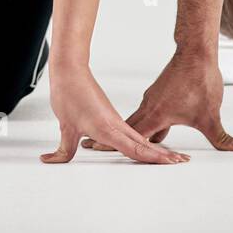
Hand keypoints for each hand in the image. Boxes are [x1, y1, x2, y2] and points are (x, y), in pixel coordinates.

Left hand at [42, 63, 187, 164]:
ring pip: (140, 138)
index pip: (135, 148)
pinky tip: (145, 145)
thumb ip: (62, 150)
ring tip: (170, 156)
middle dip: (164, 154)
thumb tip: (52, 160)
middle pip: (145, 144)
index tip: (170, 162)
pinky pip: (131, 133)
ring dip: (155, 147)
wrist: (70, 70)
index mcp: (108, 128)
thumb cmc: (70, 92)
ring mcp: (115, 120)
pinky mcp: (111, 116)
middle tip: (181, 161)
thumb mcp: (65, 125)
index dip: (154, 158)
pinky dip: (142, 140)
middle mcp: (116, 124)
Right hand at [80, 47, 232, 153]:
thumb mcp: (212, 116)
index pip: (133, 137)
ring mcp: (152, 99)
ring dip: (127, 133)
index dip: (114, 146)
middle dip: (111, 140)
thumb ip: (222, 137)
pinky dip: (140, 124)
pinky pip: (145, 113)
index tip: (96, 149)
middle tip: (92, 147)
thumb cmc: (201, 81)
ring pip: (136, 120)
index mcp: (157, 115)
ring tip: (113, 143)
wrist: (197, 52)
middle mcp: (149, 107)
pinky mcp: (158, 94)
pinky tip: (144, 130)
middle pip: (127, 129)